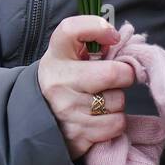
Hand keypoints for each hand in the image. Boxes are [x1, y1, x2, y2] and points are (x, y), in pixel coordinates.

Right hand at [37, 16, 134, 159]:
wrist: (40, 115)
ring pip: (118, 102)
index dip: (98, 28)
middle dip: (124, 76)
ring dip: (117, 101)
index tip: (112, 37)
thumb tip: (118, 38)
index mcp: (57, 55)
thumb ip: (94, 39)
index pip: (73, 29)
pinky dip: (114, 122)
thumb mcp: (71, 52)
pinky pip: (116, 125)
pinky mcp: (77, 136)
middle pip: (113, 74)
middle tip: (116, 78)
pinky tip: (100, 117)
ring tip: (102, 100)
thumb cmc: (67, 77)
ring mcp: (66, 111)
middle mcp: (58, 82)